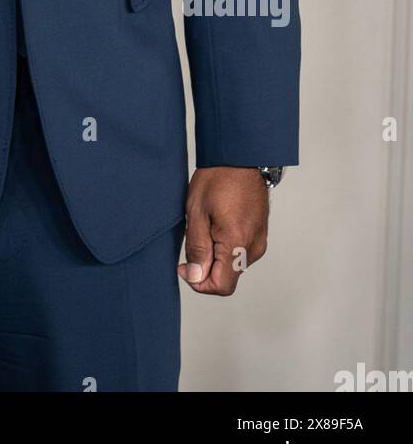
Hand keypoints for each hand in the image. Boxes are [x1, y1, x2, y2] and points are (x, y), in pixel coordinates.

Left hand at [178, 167, 268, 295]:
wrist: (241, 157)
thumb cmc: (218, 178)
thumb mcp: (197, 212)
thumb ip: (197, 248)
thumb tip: (195, 276)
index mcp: (237, 243)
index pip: (221, 286)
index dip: (198, 283)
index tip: (184, 266)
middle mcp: (253, 247)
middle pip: (227, 278)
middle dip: (205, 268)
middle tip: (191, 241)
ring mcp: (259, 241)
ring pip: (233, 266)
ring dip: (215, 257)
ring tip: (204, 227)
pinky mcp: (259, 235)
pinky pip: (240, 253)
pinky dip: (225, 248)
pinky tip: (215, 225)